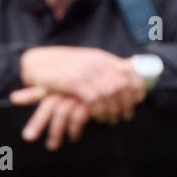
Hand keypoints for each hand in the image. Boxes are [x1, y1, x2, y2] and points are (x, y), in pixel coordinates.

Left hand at [12, 90, 92, 150]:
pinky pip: (78, 118)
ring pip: (62, 114)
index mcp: (63, 82)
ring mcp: (81, 95)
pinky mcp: (93, 102)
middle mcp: (70, 88)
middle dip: (37, 121)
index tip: (17, 108)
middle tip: (28, 137)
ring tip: (52, 146)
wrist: (124, 77)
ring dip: (55, 132)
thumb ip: (42, 91)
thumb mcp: (69, 84)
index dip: (29, 98)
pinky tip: (72, 137)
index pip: (43, 92)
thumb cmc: (92, 83)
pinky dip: (74, 129)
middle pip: (50, 104)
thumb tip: (14, 97)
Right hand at [13, 46, 146, 127]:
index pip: (128, 70)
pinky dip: (98, 109)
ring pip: (109, 93)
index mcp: (101, 57)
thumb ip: (102, 70)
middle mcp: (96, 62)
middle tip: (126, 115)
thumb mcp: (85, 63)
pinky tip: (98, 117)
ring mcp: (85, 71)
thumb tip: (121, 82)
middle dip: (126, 102)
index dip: (137, 85)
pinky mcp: (74, 81)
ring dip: (112, 109)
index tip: (139, 99)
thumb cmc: (61, 66)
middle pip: (122, 83)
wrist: (37, 61)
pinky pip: (94, 98)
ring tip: (112, 119)